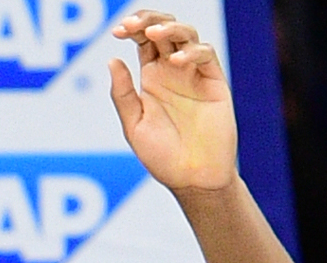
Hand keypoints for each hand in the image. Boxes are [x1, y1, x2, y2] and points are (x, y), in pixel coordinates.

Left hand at [108, 11, 236, 192]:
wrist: (192, 178)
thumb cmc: (162, 156)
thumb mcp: (134, 125)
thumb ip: (123, 94)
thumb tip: (112, 60)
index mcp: (151, 77)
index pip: (143, 41)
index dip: (132, 29)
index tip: (117, 31)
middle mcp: (173, 71)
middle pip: (164, 30)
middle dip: (148, 20)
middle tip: (132, 25)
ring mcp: (194, 75)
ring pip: (186, 36)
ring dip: (170, 29)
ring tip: (153, 34)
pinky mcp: (214, 83)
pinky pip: (205, 56)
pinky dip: (191, 53)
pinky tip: (174, 62)